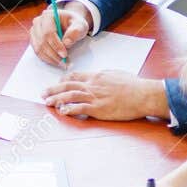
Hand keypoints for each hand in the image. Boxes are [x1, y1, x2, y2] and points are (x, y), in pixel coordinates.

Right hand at [30, 1, 90, 65]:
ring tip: (61, 63)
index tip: (65, 54)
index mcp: (48, 15)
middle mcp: (38, 22)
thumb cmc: (74, 24)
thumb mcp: (80, 25)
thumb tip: (66, 43)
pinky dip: (46, 59)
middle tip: (63, 62)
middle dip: (53, 54)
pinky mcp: (34, 40)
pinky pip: (37, 52)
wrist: (69, 25)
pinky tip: (55, 61)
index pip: (48, 32)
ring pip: (38, 48)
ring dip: (49, 58)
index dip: (56, 45)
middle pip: (42, 41)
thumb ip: (76, 31)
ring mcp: (34, 31)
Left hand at [43, 71, 168, 120]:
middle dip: (53, 89)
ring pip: (70, 96)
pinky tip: (61, 111)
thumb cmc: (134, 85)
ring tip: (47, 102)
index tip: (57, 83)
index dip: (64, 80)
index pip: (75, 76)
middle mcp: (92, 85)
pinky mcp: (98, 109)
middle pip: (68, 85)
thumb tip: (101, 76)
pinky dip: (68, 109)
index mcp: (97, 76)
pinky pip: (79, 108)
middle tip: (43, 93)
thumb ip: (105, 76)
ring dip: (56, 99)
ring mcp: (94, 97)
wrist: (143, 94)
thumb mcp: (117, 74)